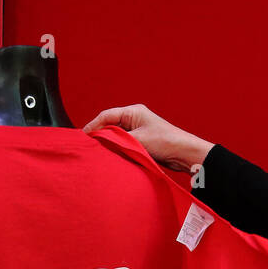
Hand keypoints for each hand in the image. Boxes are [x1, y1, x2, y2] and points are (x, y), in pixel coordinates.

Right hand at [82, 104, 213, 172]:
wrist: (184, 154)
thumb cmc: (165, 142)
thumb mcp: (138, 140)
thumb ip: (117, 140)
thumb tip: (100, 141)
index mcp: (133, 112)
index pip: (106, 116)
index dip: (93, 126)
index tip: (83, 137)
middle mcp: (134, 119)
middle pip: (110, 125)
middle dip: (99, 135)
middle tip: (88, 146)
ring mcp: (138, 131)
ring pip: (116, 136)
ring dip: (108, 143)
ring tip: (98, 152)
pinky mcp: (141, 142)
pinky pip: (123, 144)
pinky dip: (116, 149)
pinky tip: (111, 156)